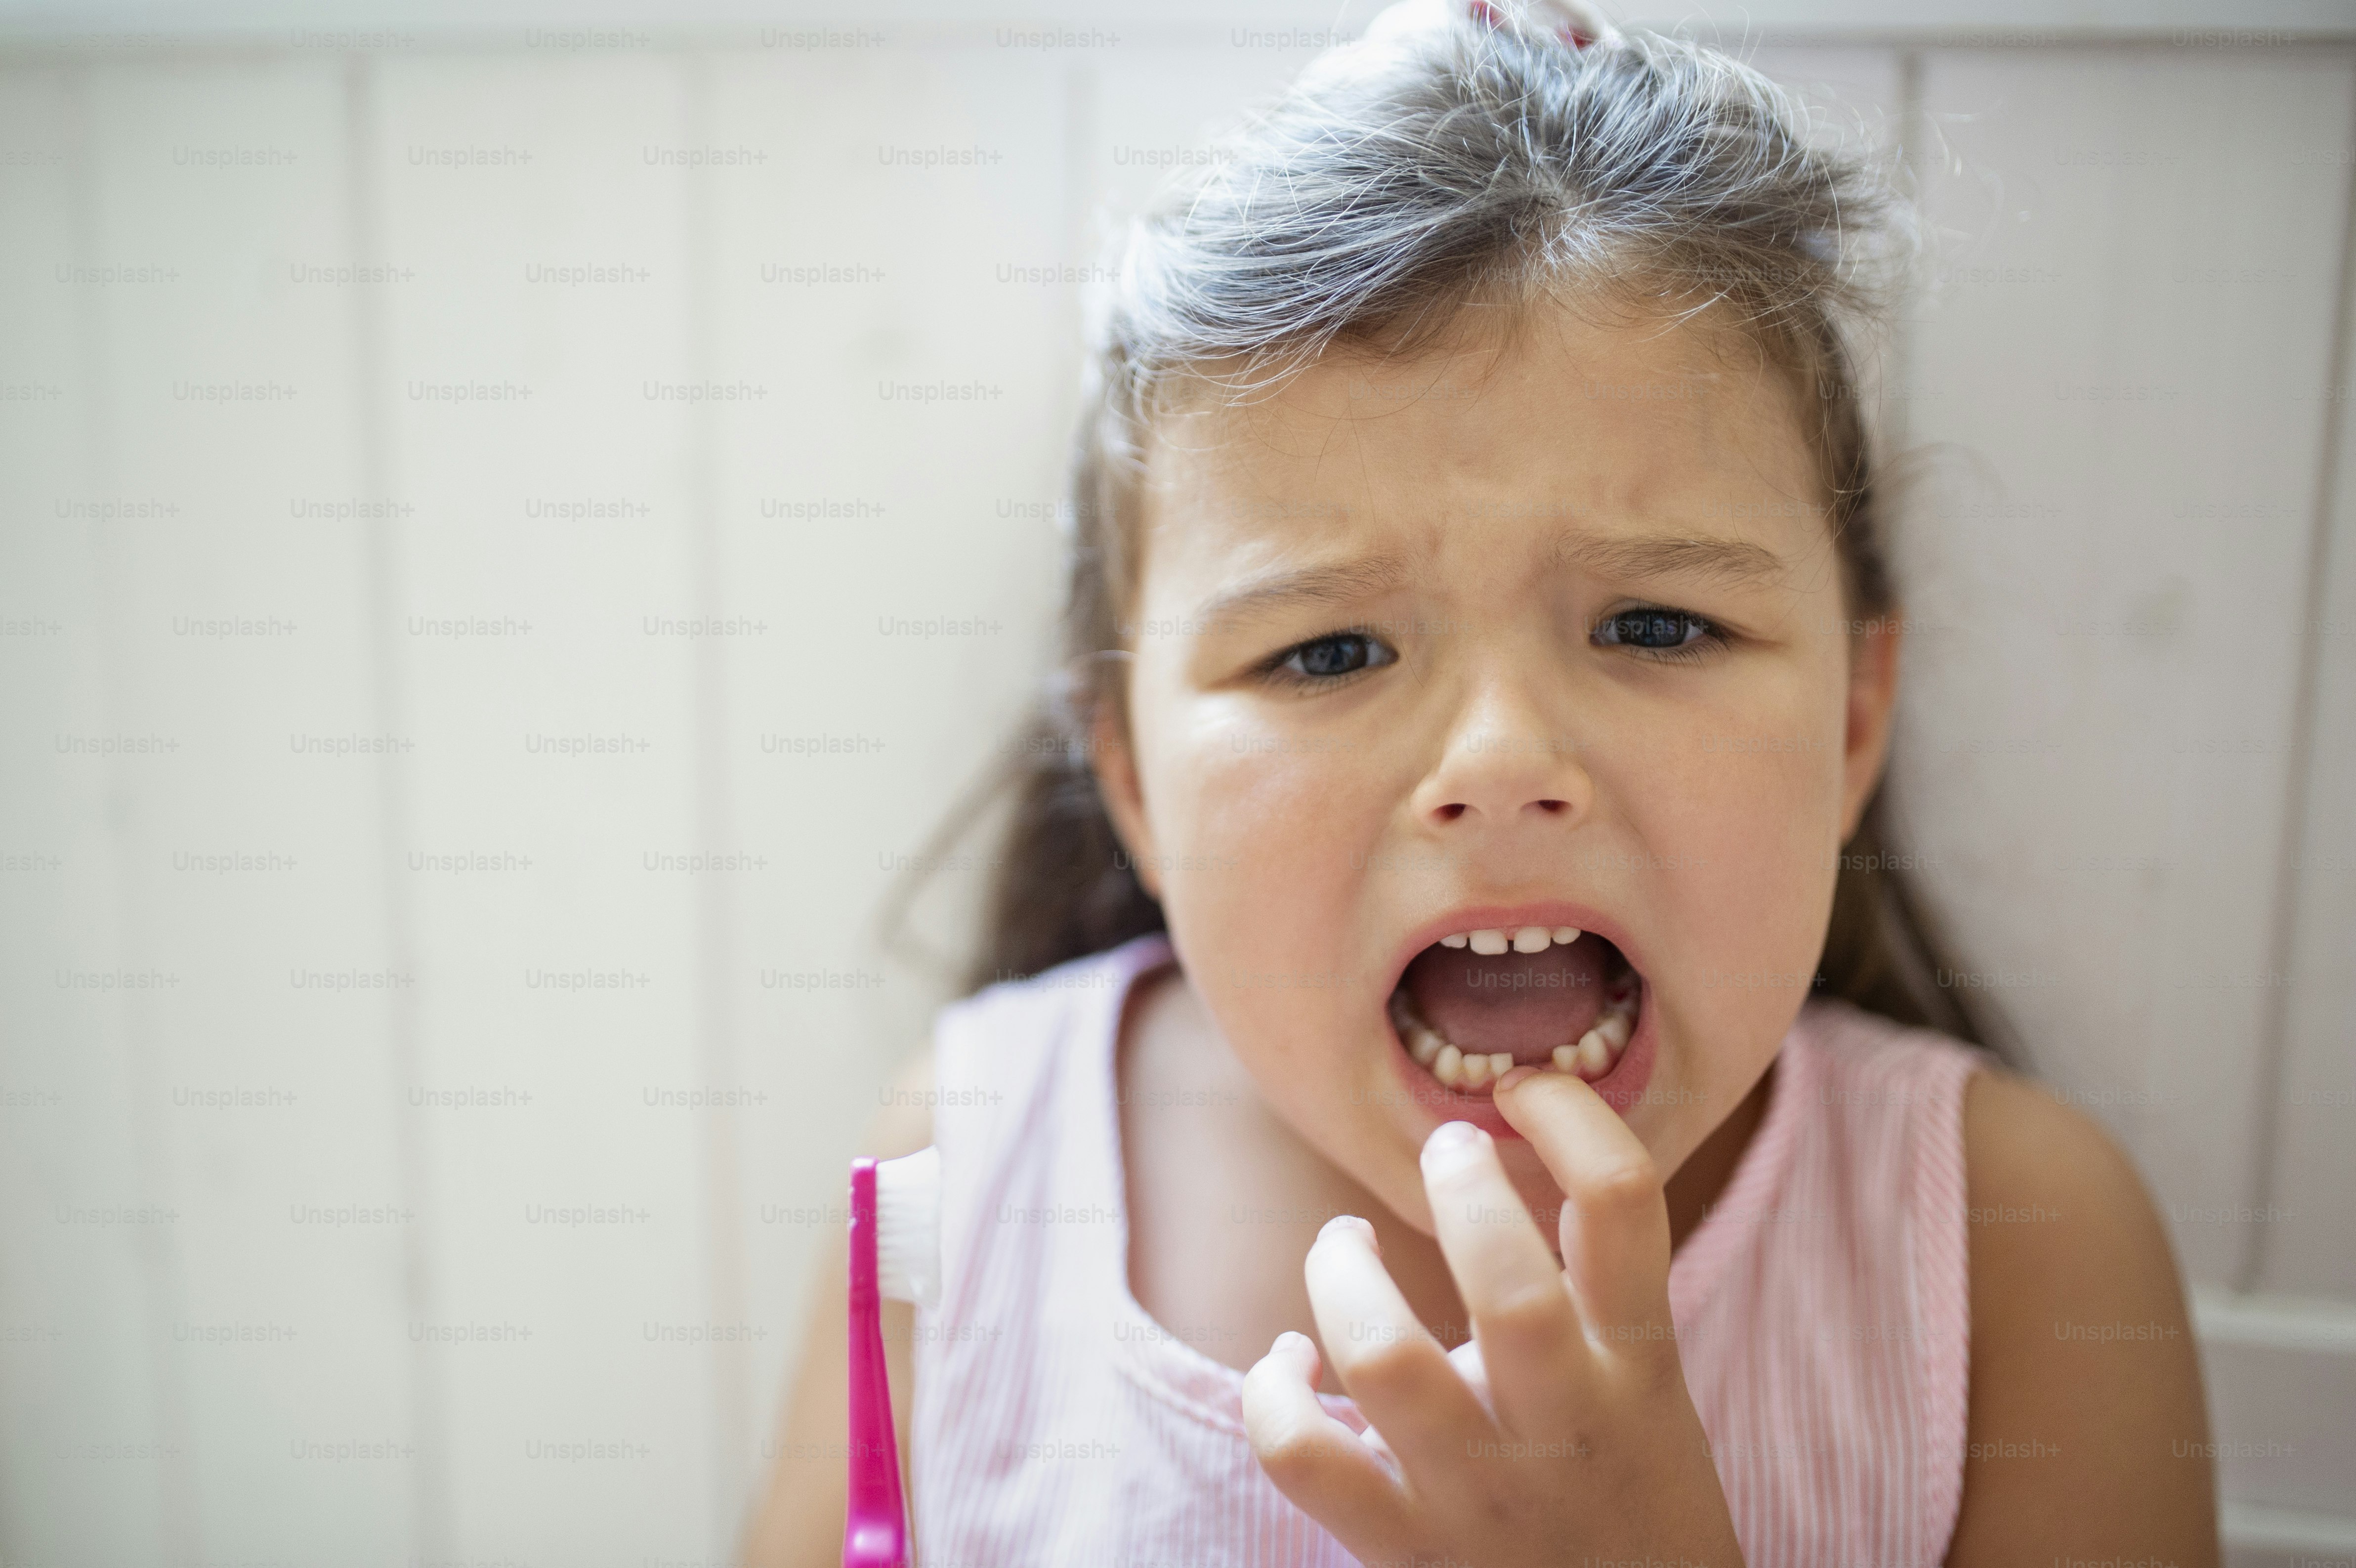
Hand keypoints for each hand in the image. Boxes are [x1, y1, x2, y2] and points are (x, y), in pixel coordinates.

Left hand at [1240, 1067, 1744, 1567]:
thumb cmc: (1630, 1501)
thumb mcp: (1646, 1391)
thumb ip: (1588, 1297)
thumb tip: (1494, 1165)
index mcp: (1637, 1367)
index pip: (1625, 1204)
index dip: (1574, 1119)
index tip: (1531, 1087)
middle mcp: (1564, 1423)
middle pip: (1506, 1279)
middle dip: (1458, 1184)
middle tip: (1444, 1147)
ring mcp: (1482, 1492)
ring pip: (1384, 1356)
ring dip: (1341, 1277)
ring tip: (1342, 1244)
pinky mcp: (1407, 1552)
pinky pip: (1305, 1457)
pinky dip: (1271, 1396)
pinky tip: (1286, 1368)